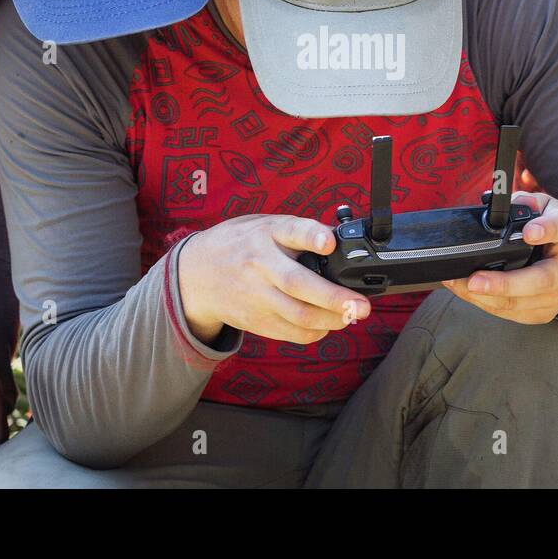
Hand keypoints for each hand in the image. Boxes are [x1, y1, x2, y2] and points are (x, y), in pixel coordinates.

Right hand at [178, 214, 371, 344]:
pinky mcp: (255, 320)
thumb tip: (339, 241)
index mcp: (266, 233)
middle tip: (362, 306)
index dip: (312, 236)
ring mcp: (256, 296)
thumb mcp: (264, 225)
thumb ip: (297, 231)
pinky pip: (291, 333)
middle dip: (334, 298)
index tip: (330, 242)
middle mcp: (260, 264)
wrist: (195, 273)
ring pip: (298, 316)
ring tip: (352, 316)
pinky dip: (316, 332)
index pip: (290, 231)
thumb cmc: (241, 244)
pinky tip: (328, 324)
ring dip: (332, 320)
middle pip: (298, 284)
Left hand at [442, 191, 557, 323]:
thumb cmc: (554, 232)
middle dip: (505, 283)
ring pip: (522, 303)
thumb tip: (503, 206)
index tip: (529, 231)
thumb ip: (526, 202)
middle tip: (475, 280)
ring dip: (487, 297)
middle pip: (540, 280)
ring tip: (460, 285)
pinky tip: (468, 293)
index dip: (547, 230)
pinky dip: (487, 304)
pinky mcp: (544, 312)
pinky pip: (514, 313)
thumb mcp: (546, 208)